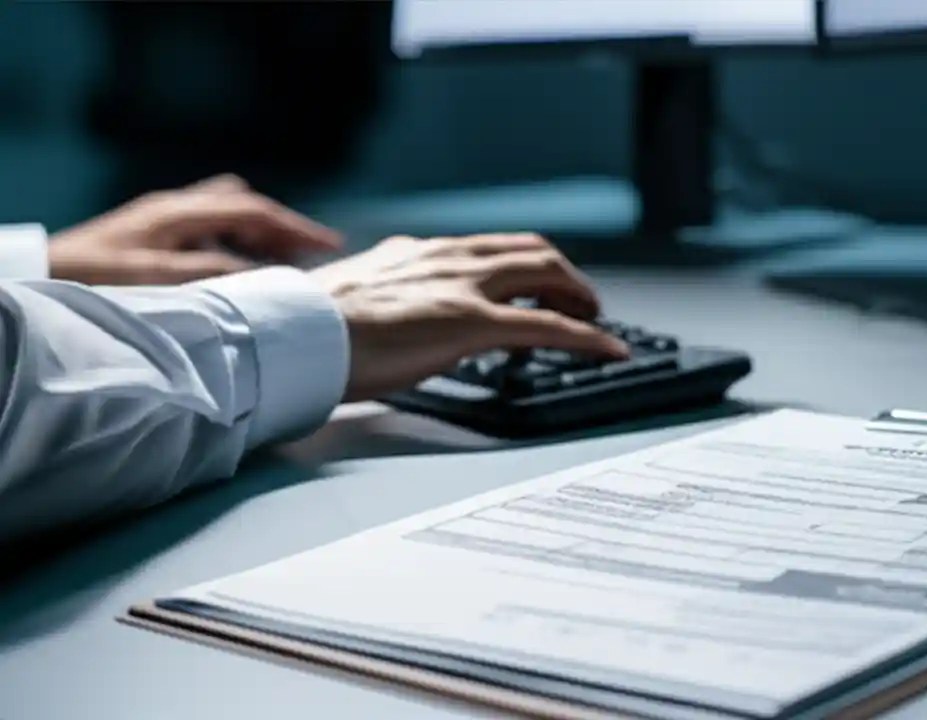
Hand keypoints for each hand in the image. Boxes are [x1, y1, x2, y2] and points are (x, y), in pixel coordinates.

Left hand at [48, 175, 341, 284]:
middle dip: (281, 227)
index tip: (332, 245)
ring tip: (281, 269)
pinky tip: (238, 276)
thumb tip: (262, 270)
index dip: (296, 227)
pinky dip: (235, 249)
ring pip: (226, 217)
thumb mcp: (154, 279)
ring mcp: (161, 223)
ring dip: (258, 238)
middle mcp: (172, 210)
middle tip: (310, 256)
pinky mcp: (152, 240)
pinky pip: (209, 234)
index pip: (253, 209)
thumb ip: (211, 271)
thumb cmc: (89, 281)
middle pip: (243, 205)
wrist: (40, 276)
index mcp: (177, 213)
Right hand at [308, 233, 629, 401]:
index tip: (535, 279)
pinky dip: (587, 336)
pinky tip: (607, 348)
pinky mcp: (472, 323)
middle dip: (562, 272)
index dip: (522, 262)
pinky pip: (548, 326)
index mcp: (418, 254)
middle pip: (528, 250)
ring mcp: (463, 289)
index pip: (487, 248)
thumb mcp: (356, 300)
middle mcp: (446, 259)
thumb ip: (386, 300)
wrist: (294, 335)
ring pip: (545, 273)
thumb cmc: (309, 329)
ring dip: (579, 293)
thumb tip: (388, 320)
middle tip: (579, 298)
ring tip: (596, 317)